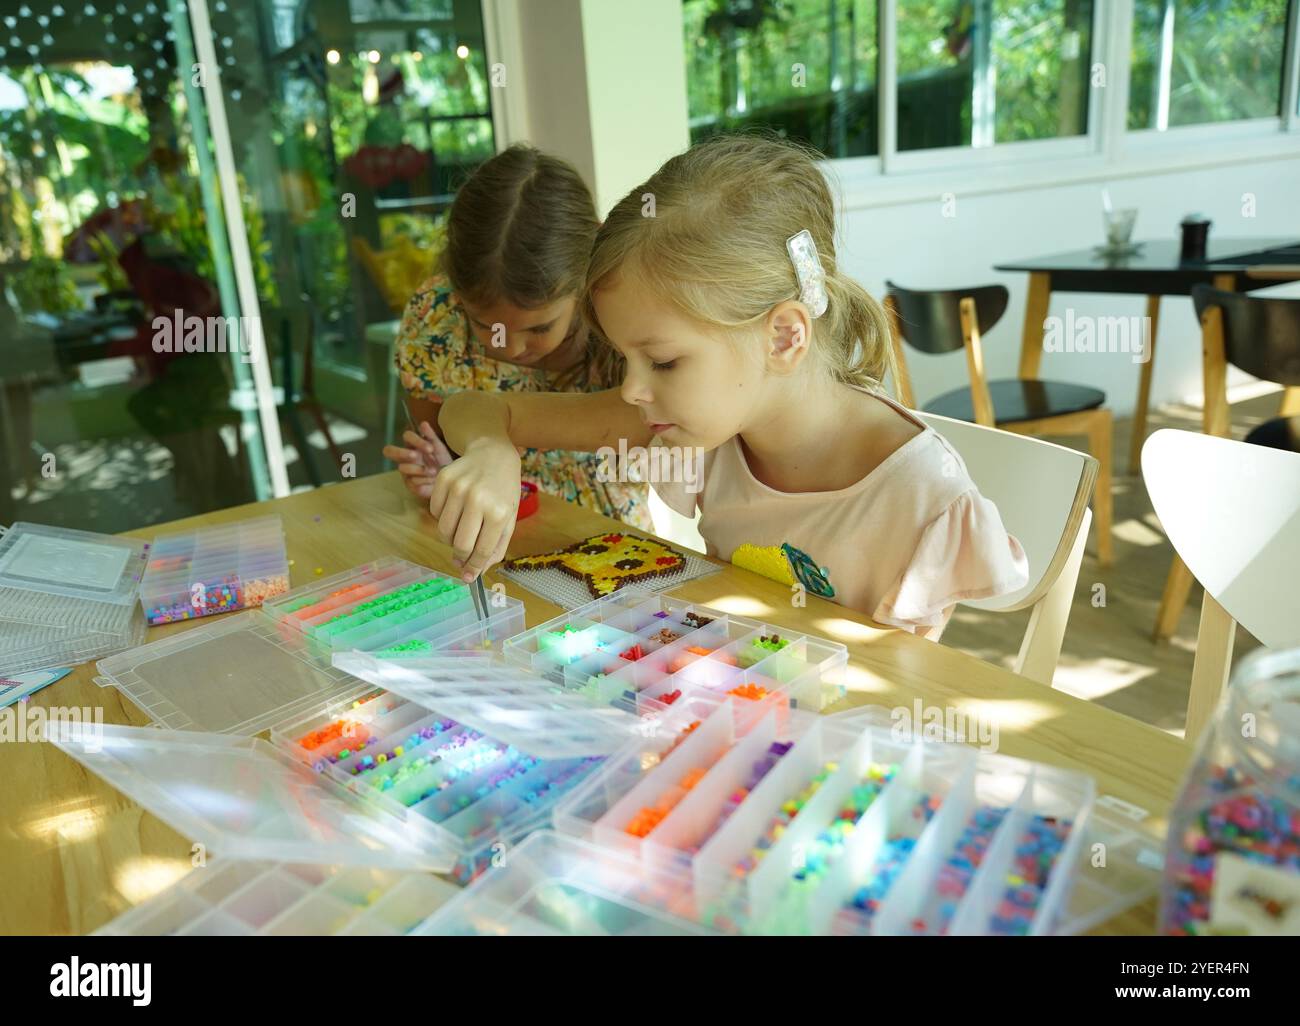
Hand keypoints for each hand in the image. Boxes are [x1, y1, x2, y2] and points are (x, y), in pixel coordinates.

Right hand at [382, 421, 452, 500]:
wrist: (450, 480)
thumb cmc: (441, 461)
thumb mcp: (438, 447)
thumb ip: (430, 435)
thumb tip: (423, 423)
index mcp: (412, 445)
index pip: (406, 436)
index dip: (416, 440)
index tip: (430, 448)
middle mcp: (405, 457)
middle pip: (389, 450)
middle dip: (402, 452)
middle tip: (416, 456)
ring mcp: (405, 471)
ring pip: (402, 467)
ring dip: (420, 469)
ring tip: (434, 472)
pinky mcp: (409, 485)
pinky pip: (412, 482)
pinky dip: (424, 481)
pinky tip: (432, 481)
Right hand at [427, 438, 520, 581]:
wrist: (492, 454)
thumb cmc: (503, 489)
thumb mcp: (509, 518)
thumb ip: (495, 548)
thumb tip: (474, 573)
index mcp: (499, 512)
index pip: (481, 550)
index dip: (474, 567)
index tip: (469, 577)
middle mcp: (478, 499)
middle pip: (460, 544)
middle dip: (461, 555)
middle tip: (463, 554)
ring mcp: (458, 488)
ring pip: (443, 530)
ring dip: (450, 537)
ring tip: (461, 529)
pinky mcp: (443, 478)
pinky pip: (434, 512)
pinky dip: (442, 518)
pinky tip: (455, 510)